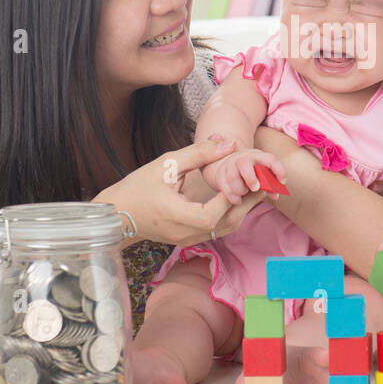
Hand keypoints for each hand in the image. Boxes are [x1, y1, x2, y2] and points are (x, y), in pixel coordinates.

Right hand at [92, 136, 271, 246]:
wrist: (118, 213)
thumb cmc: (138, 186)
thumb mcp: (166, 164)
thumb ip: (198, 153)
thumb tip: (228, 143)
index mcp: (174, 215)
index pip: (210, 216)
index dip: (229, 199)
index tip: (242, 180)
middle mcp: (183, 233)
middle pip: (225, 226)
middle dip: (247, 204)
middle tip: (264, 183)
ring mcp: (187, 240)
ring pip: (225, 230)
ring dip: (242, 210)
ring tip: (257, 189)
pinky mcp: (189, 240)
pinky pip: (218, 231)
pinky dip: (232, 215)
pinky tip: (239, 198)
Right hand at [199, 136, 286, 205]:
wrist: (227, 165)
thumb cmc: (250, 172)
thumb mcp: (261, 174)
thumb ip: (269, 185)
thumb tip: (275, 196)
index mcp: (258, 157)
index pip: (270, 159)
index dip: (278, 170)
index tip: (282, 182)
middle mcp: (243, 159)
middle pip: (244, 164)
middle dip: (250, 178)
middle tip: (255, 188)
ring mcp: (229, 166)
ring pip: (232, 177)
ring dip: (240, 189)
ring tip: (244, 193)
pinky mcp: (219, 175)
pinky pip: (224, 187)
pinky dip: (232, 197)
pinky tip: (238, 200)